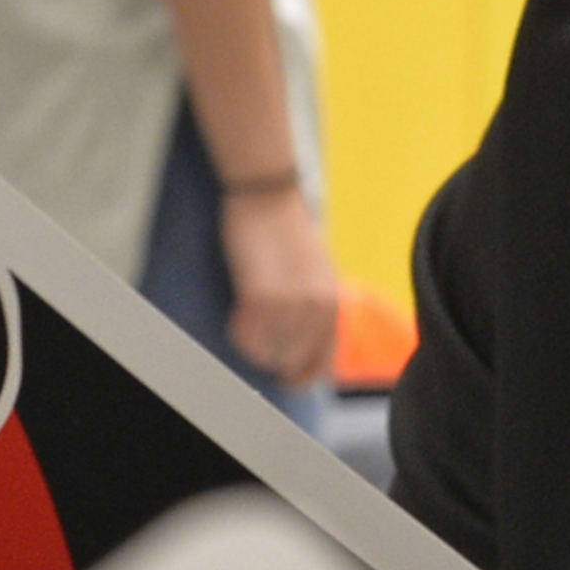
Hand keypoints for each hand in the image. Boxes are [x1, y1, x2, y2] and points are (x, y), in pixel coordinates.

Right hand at [219, 185, 342, 391]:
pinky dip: (238, 333)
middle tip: (254, 336)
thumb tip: (298, 340)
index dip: (300, 377)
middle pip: (290, 363)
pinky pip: (246, 336)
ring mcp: (291, 303)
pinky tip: (236, 312)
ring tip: (244, 318)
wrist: (267, 192)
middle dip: (269, 357)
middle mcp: (318, 307)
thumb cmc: (285, 228)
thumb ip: (313, 305)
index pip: (324, 364)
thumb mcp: (314, 270)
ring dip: (251, 344)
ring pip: (267, 354)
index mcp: (333, 302)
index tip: (281, 374)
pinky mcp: (262, 295)